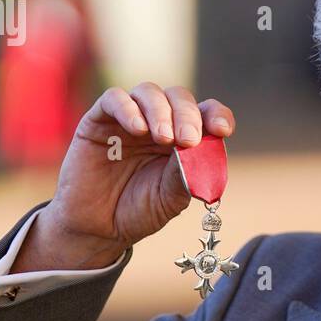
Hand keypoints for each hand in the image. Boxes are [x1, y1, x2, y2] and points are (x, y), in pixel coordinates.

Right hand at [12, 83, 234, 272]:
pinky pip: (114, 98)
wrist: (98, 228)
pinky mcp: (99, 120)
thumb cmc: (138, 211)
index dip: (216, 115)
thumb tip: (197, 149)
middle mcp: (158, 122)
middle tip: (189, 140)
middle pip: (179, 98)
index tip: (222, 131)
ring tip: (164, 138)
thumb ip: (184, 174)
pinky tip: (137, 130)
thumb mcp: (170, 198)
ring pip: (149, 92)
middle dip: (188, 115)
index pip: (206, 113)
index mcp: (183, 138)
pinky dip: (128, 109)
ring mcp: (129, 119)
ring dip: (161, 111)